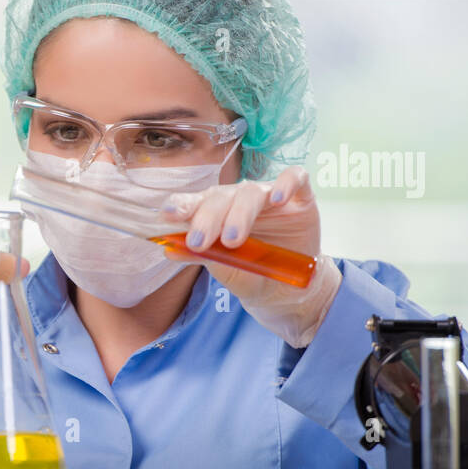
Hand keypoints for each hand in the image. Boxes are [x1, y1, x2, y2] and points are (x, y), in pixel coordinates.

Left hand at [157, 166, 341, 347]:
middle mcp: (238, 200)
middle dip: (207, 219)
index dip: (181, 205)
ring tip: (232, 240)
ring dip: (239, 214)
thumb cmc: (250, 275)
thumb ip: (201, 257)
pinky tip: (278, 200)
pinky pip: (295, 178)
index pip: (194, 201)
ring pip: (250, 192)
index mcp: (214, 214)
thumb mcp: (225, 270)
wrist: (287, 289)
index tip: (168, 216)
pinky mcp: (299, 197)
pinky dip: (286, 184)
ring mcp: (268, 196)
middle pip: (219, 197)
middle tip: (199, 243)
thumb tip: (169, 250)